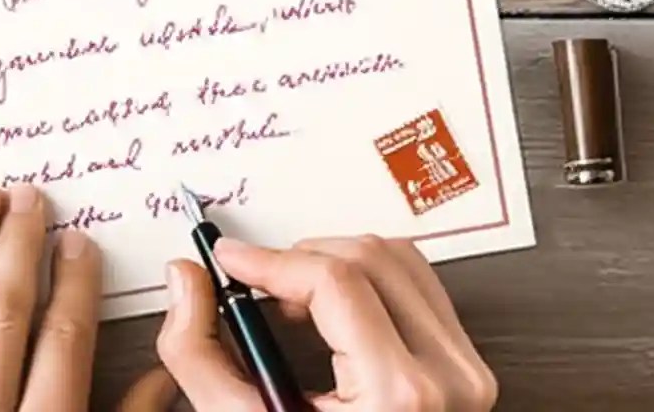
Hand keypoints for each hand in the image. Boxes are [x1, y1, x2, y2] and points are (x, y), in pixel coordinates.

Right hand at [157, 235, 496, 410]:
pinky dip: (368, 282)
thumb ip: (200, 355)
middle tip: (255, 280)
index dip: (269, 259)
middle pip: (369, 258)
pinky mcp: (467, 368)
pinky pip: (419, 288)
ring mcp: (464, 372)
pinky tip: (332, 310)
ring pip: (399, 261)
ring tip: (292, 297)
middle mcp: (446, 378)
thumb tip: (186, 282)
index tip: (230, 259)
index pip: (333, 282)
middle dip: (299, 257)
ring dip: (334, 263)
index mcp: (398, 396)